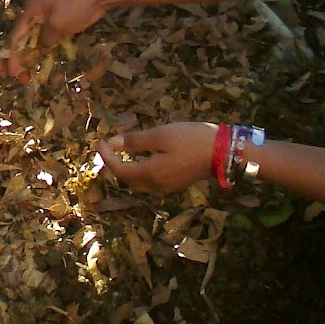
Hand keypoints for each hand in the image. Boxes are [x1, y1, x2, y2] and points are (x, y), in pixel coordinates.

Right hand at [0, 0, 107, 79]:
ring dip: (32, 59)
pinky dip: (46, 54)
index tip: (12, 74)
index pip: (16, 37)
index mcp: (30, 12)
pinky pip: (49, 42)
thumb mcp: (57, 23)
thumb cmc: (75, 4)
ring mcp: (49, 20)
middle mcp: (35, 16)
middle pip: (23, 41)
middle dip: (18, 60)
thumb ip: (46, 40)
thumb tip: (39, 51)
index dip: (12, 56)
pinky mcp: (61, 24)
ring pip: (35, 43)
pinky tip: (44, 66)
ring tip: (29, 77)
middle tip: (16, 78)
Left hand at [96, 122, 214, 195]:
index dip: (107, 157)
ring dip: (127, 170)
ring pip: (138, 183)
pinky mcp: (175, 184)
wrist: (224, 153)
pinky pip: (150, 182)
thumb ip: (135, 141)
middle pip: (127, 179)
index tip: (100, 142)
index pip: (119, 169)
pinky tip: (142, 159)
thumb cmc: (191, 140)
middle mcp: (156, 185)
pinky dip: (139, 171)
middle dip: (114, 165)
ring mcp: (167, 188)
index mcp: (150, 173)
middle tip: (108, 148)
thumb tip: (113, 143)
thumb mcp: (161, 135)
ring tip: (121, 152)